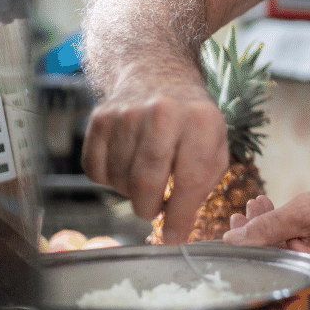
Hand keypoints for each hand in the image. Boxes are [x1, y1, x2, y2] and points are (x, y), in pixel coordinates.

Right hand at [81, 60, 228, 243]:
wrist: (157, 71)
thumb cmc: (191, 117)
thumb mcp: (214, 142)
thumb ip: (203, 184)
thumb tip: (179, 229)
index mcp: (201, 119)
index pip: (189, 179)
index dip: (180, 216)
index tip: (175, 238)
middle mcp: (162, 113)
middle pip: (146, 183)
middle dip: (150, 208)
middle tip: (156, 209)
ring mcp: (126, 114)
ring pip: (118, 180)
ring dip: (131, 192)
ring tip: (147, 174)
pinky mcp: (99, 118)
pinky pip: (95, 171)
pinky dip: (109, 179)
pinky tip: (126, 163)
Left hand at [223, 187, 309, 289]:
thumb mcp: (303, 214)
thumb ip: (267, 226)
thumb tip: (232, 240)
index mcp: (306, 278)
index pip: (262, 267)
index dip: (243, 246)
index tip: (232, 224)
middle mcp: (306, 285)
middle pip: (266, 262)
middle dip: (251, 234)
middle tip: (241, 213)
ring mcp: (308, 279)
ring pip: (275, 255)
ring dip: (263, 230)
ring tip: (256, 206)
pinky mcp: (309, 269)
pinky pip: (286, 253)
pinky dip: (277, 235)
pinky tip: (269, 215)